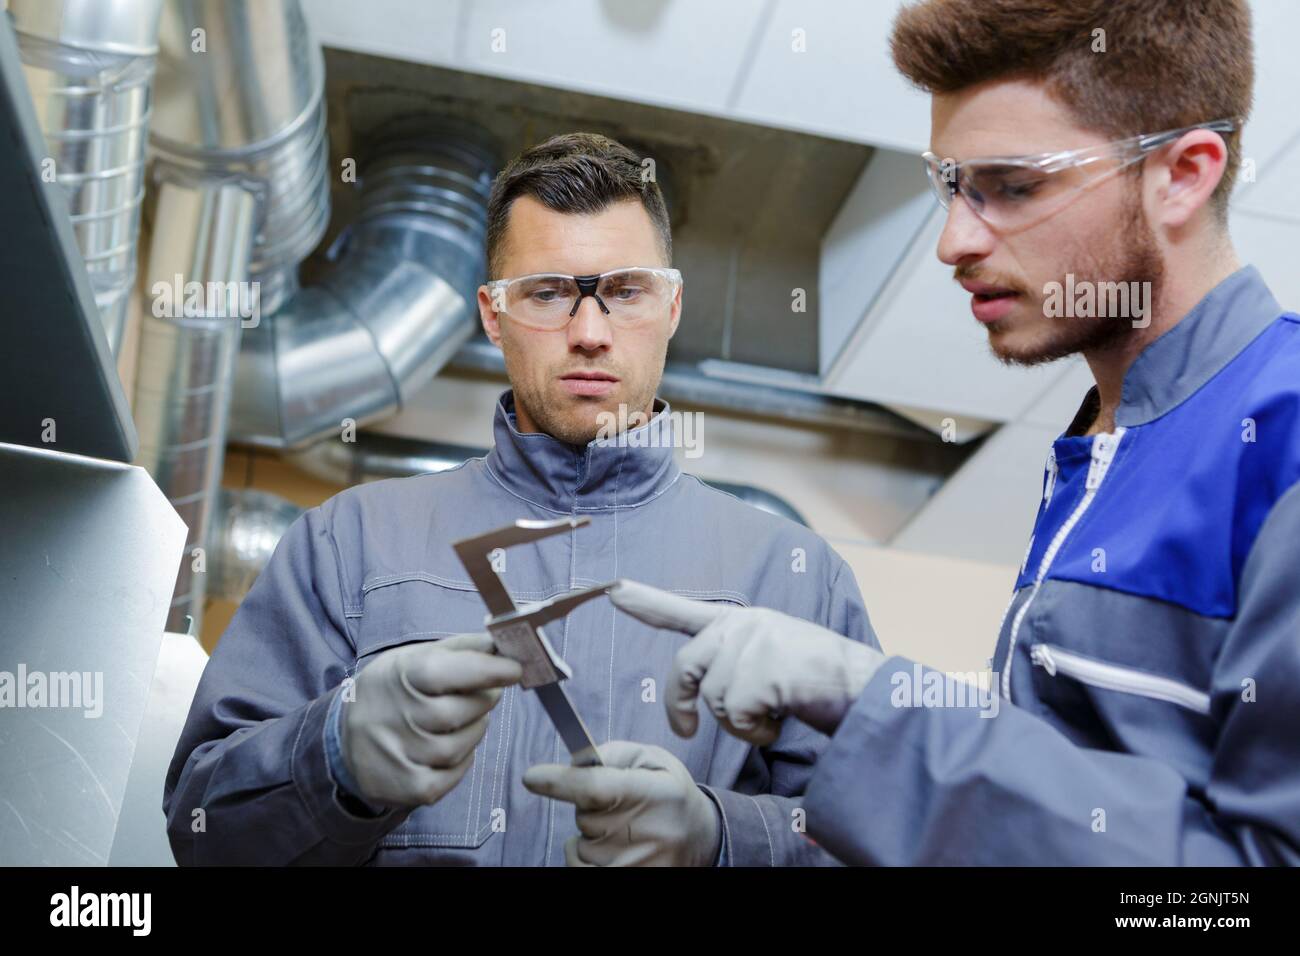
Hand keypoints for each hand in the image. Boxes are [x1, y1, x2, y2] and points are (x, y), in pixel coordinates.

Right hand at [340, 632, 521, 807]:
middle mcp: (392, 716)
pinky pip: (451, 777)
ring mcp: (395, 755)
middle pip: (458, 712)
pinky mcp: (403, 787)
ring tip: (464, 720)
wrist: (346, 738)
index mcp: (397, 676)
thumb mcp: (416, 658)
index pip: (442, 672)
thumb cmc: (394, 690)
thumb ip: (460, 649)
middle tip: (487, 693)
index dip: (484, 670)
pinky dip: (462, 763)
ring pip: (458, 747)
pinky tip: (453, 750)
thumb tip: (500, 642)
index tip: (514, 669)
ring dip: (474, 731)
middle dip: (484, 701)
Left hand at [523, 741, 720, 866]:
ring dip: (590, 835)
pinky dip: (585, 857)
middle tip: (619, 805)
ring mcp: (635, 864)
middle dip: (590, 807)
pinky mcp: (627, 880)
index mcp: (655, 793)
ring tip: (624, 830)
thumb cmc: (670, 794)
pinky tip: (611, 851)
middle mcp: (648, 833)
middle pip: (585, 817)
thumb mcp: (652, 760)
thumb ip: (614, 753)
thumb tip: (576, 762)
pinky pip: (578, 867)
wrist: (702, 840)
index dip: (560, 781)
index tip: (533, 777)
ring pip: (580, 844)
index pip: (596, 787)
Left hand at [608, 580, 882, 744]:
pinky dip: (758, 732)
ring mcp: (749, 646)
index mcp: (741, 622)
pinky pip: (738, 717)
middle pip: (685, 669)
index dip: (645, 602)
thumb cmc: (819, 679)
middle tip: (684, 732)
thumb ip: (736, 660)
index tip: (610, 589)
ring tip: (776, 713)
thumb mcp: (772, 654)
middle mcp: (740, 626)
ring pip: (714, 702)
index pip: (683, 611)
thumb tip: (706, 689)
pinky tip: (783, 719)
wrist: (863, 686)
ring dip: (742, 723)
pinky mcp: (760, 672)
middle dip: (679, 706)